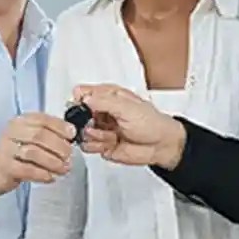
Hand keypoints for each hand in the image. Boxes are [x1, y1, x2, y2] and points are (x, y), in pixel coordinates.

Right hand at [0, 114, 75, 194]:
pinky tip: (50, 177)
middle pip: (39, 135)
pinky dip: (42, 174)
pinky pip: (28, 170)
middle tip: (69, 155)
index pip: (42, 119)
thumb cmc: (15, 154)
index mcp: (19, 122)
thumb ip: (48, 134)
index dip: (60, 126)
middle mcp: (11, 132)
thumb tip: (71, 134)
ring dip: (53, 162)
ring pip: (34, 153)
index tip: (72, 134)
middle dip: (59, 146)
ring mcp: (6, 149)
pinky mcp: (6, 167)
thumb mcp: (28, 138)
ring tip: (63, 168)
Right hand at [71, 84, 185, 167]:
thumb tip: (84, 98)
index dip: (80, 101)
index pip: (82, 93)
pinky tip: (110, 142)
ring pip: (82, 131)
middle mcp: (102, 111)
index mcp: (108, 96)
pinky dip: (97, 145)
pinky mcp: (101, 144)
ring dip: (95, 134)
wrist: (160, 146)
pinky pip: (87, 145)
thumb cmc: (151, 123)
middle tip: (99, 123)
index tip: (87, 108)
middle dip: (86, 121)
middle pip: (78, 114)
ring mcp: (101, 128)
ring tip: (111, 134)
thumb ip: (103, 101)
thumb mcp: (127, 107)